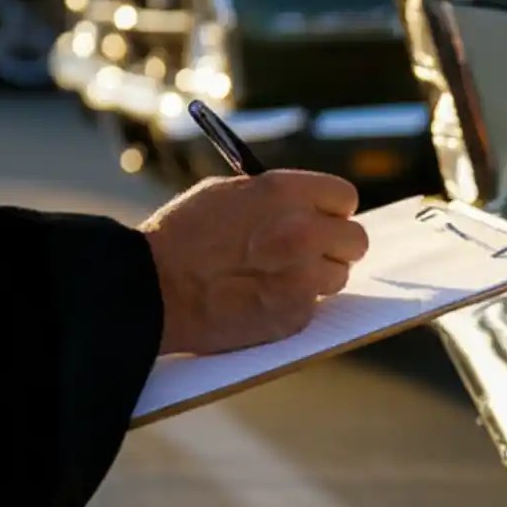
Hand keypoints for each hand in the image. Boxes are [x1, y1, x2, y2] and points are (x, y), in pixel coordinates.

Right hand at [140, 170, 368, 355]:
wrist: (151, 288)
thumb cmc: (181, 236)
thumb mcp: (228, 193)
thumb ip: (277, 198)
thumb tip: (311, 207)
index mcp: (287, 193)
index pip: (344, 198)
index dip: (332, 211)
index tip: (322, 220)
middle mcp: (304, 231)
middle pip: (355, 240)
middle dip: (336, 247)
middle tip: (311, 253)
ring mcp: (303, 275)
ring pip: (338, 277)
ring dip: (316, 279)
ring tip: (274, 279)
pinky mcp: (296, 314)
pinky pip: (313, 307)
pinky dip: (293, 306)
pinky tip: (260, 300)